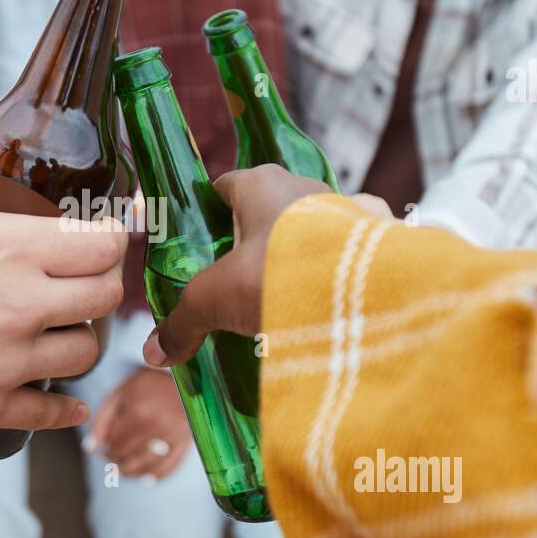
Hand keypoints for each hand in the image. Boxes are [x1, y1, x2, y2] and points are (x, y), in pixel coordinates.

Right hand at [0, 152, 128, 441]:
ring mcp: (12, 361)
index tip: (102, 233)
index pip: (100, 243)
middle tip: (84, 276)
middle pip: (105, 295)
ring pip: (86, 352)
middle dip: (103, 282)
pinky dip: (65, 408)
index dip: (110, 235)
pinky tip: (70, 405)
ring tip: (61, 328)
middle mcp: (24, 305)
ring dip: (80, 337)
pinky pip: (50, 410)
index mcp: (8, 248)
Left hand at [84, 368, 191, 479]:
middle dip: (117, 461)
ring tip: (123, 468)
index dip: (108, 448)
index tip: (106, 447)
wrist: (182, 378)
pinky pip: (169, 467)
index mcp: (140, 412)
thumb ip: (102, 421)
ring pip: (148, 466)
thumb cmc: (146, 386)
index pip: (117, 443)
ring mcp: (175, 435)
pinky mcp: (187, 442)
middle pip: (131, 456)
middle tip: (112, 458)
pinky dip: (155, 476)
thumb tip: (90, 449)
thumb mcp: (120, 395)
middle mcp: (159, 426)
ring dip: (132, 472)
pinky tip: (145, 478)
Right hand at [142, 165, 382, 367]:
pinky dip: (343, 270)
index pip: (226, 186)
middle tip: (241, 286)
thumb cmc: (276, 276)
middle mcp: (306, 187)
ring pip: (315, 228)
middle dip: (257, 244)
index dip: (211, 214)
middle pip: (270, 211)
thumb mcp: (215, 301)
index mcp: (261, 185)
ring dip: (300, 255)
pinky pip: (356, 250)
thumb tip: (155, 353)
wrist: (361, 292)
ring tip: (288, 298)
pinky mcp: (381, 238)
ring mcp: (348, 209)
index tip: (203, 245)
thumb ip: (184, 322)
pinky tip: (335, 300)